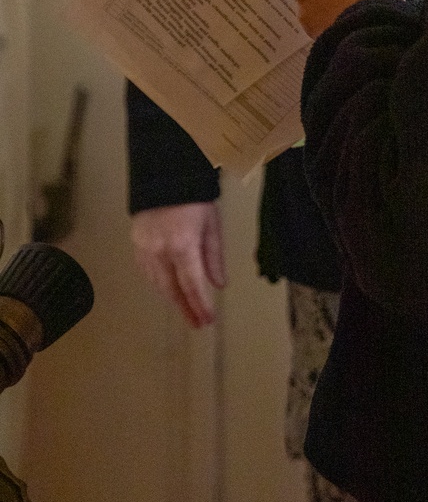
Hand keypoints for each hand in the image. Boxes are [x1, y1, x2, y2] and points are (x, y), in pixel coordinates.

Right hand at [130, 201, 225, 328]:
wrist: (164, 178)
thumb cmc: (194, 198)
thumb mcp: (212, 225)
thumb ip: (214, 257)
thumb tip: (218, 285)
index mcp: (182, 245)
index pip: (191, 285)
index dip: (200, 306)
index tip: (207, 320)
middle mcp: (160, 251)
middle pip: (172, 290)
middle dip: (186, 309)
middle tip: (198, 323)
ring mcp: (145, 249)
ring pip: (157, 284)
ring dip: (172, 299)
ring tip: (186, 310)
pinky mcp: (136, 245)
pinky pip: (147, 273)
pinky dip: (159, 285)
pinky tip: (168, 290)